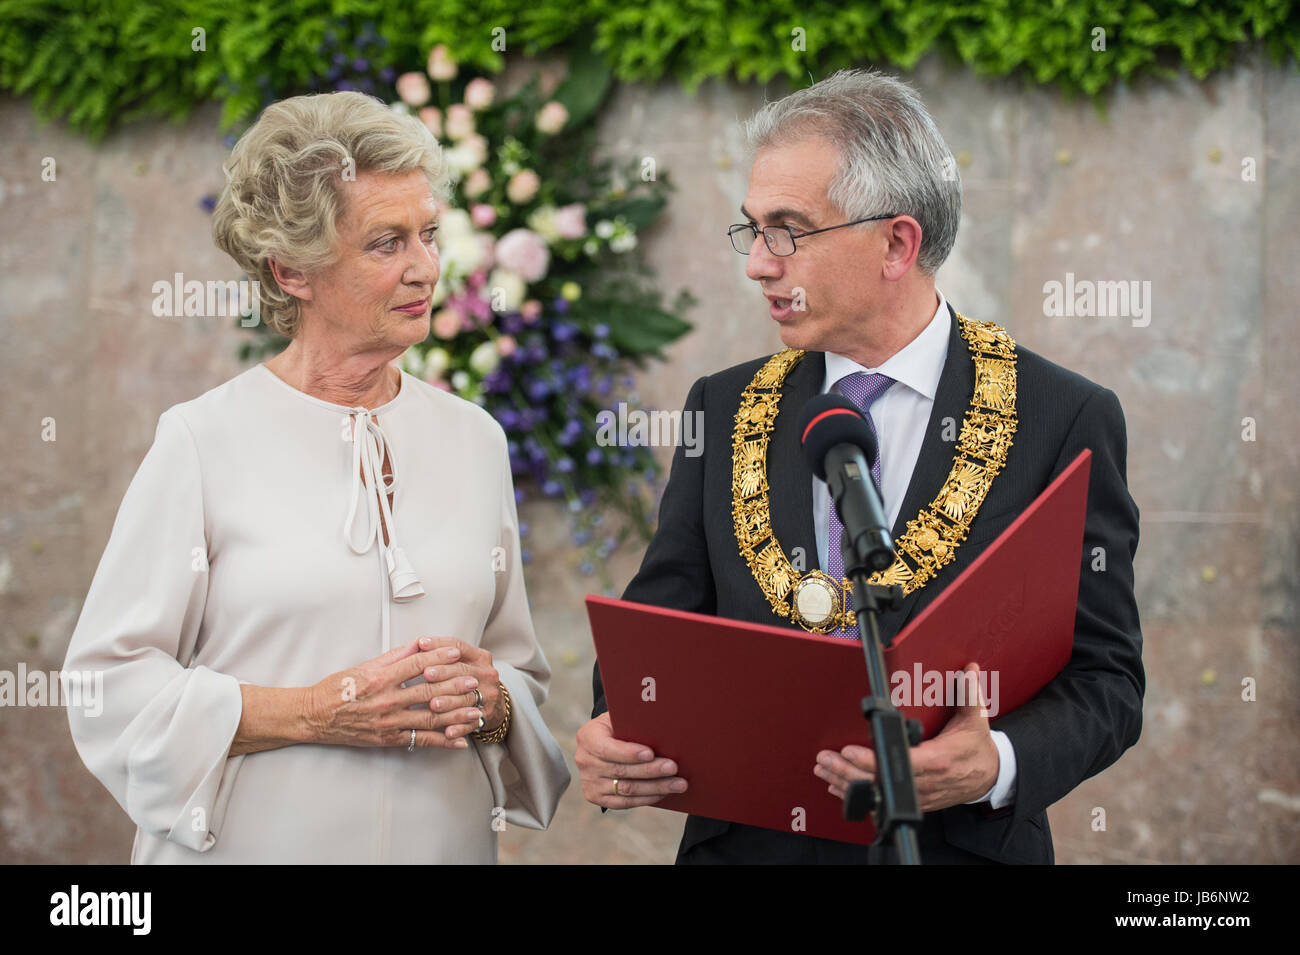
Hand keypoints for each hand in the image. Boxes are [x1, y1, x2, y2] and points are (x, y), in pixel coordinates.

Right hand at [303, 638, 481, 748]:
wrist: (314, 716)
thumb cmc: (337, 688)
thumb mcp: (364, 666)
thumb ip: (394, 656)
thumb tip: (419, 643)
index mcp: (380, 677)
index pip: (417, 664)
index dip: (440, 657)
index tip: (458, 653)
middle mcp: (386, 699)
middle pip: (428, 690)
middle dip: (455, 685)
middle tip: (476, 681)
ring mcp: (388, 721)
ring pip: (429, 717)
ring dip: (456, 714)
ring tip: (476, 711)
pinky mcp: (388, 739)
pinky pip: (420, 740)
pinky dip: (442, 741)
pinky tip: (460, 740)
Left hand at [417, 636, 504, 734]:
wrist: (491, 703)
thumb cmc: (466, 679)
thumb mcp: (458, 662)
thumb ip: (439, 654)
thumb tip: (416, 644)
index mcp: (479, 657)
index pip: (459, 646)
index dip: (439, 644)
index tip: (421, 644)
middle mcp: (487, 674)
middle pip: (463, 671)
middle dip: (443, 673)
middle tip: (426, 675)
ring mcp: (489, 695)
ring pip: (467, 698)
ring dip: (450, 702)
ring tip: (433, 705)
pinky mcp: (487, 715)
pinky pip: (472, 723)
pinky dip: (459, 727)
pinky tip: (447, 732)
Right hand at [575, 712, 686, 808]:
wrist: (603, 743)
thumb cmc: (619, 726)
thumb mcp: (619, 718)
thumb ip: (633, 722)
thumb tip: (661, 725)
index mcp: (588, 737)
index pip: (607, 748)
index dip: (629, 753)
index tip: (651, 753)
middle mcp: (584, 760)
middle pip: (621, 770)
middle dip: (650, 770)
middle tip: (673, 768)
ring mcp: (589, 782)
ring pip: (626, 789)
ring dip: (655, 787)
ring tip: (678, 784)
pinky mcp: (595, 797)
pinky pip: (624, 802)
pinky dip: (646, 798)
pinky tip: (663, 792)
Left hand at [814, 663, 999, 811]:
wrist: (989, 776)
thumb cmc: (977, 748)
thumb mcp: (976, 720)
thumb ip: (969, 695)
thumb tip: (968, 671)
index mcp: (937, 760)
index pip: (898, 763)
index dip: (872, 760)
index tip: (850, 751)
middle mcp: (925, 782)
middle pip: (880, 782)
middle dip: (848, 772)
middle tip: (825, 759)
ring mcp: (918, 795)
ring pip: (877, 795)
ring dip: (847, 783)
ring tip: (824, 769)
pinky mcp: (914, 801)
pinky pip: (882, 802)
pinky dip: (859, 795)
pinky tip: (838, 786)